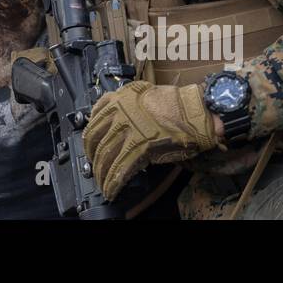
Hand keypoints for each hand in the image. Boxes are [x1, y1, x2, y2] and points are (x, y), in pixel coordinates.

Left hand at [82, 81, 218, 201]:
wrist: (193, 111)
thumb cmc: (173, 103)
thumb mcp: (141, 93)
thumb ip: (122, 104)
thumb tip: (113, 124)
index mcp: (118, 100)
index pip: (94, 122)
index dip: (89, 139)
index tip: (90, 148)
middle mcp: (119, 115)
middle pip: (97, 142)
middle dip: (93, 158)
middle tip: (95, 167)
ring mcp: (129, 132)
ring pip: (106, 156)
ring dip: (102, 173)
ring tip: (102, 183)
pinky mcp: (140, 148)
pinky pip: (120, 168)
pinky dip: (113, 182)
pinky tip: (111, 189)